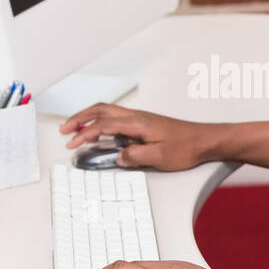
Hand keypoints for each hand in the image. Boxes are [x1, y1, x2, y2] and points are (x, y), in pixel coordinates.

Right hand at [59, 104, 215, 171]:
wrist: (204, 140)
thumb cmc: (186, 147)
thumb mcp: (159, 157)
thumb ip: (135, 156)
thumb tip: (118, 156)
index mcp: (136, 123)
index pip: (102, 125)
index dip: (84, 134)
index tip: (72, 143)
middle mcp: (136, 116)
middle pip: (100, 110)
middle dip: (79, 118)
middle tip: (64, 129)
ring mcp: (139, 118)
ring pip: (107, 111)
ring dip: (88, 117)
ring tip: (75, 128)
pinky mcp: (143, 123)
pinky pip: (115, 117)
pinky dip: (101, 121)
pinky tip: (99, 131)